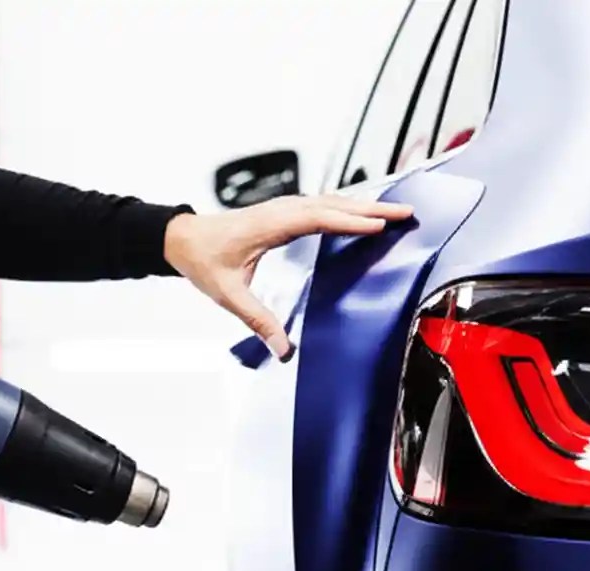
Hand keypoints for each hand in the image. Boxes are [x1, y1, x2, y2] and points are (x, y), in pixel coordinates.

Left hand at [163, 195, 413, 360]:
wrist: (183, 238)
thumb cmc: (202, 259)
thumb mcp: (228, 295)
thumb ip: (258, 320)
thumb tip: (283, 348)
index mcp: (270, 225)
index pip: (318, 218)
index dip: (350, 220)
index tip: (379, 223)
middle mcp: (280, 210)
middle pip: (334, 204)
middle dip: (371, 207)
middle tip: (406, 212)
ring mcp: (283, 208)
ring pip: (331, 201)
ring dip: (363, 204)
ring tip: (395, 211)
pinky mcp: (284, 212)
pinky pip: (322, 205)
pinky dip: (347, 207)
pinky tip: (362, 213)